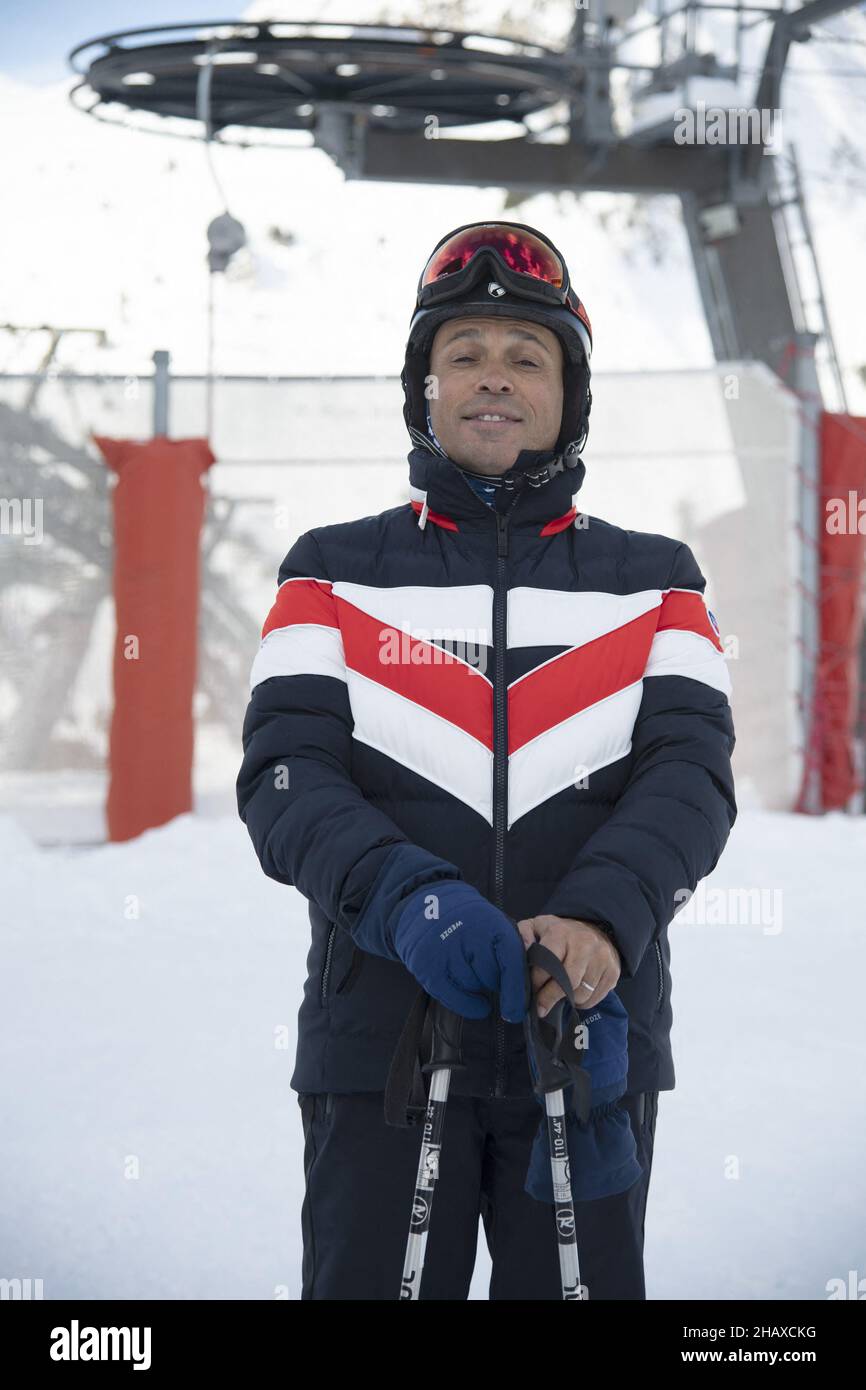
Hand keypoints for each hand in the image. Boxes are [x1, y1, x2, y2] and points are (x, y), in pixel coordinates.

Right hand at [393, 881, 527, 1022]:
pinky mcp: (428, 966)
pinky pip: (454, 998)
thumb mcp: (495, 925)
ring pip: (474, 987)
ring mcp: (446, 951)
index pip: (511, 961)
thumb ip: (512, 952)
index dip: (517, 990)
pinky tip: (476, 1004)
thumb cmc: (470, 921)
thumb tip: (524, 991)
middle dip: (496, 981)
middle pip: (492, 978)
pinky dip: (468, 1005)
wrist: (428, 905)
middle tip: (489, 970)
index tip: (518, 1010)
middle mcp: (468, 936)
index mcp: (491, 924)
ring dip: (478, 987)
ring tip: (471, 969)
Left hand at [516, 914, 620, 1014]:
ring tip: (561, 994)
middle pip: (567, 982)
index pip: (548, 964)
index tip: (532, 990)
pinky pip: (594, 998)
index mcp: (562, 933)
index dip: (537, 981)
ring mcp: (601, 958)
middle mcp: (584, 944)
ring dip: (568, 1000)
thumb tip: (523, 948)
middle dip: (550, 997)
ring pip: (581, 993)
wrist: (596, 927)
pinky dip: (582, 1002)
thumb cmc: (561, 932)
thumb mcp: (538, 925)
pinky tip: (576, 993)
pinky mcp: (613, 971)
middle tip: (542, 1006)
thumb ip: (524, 934)